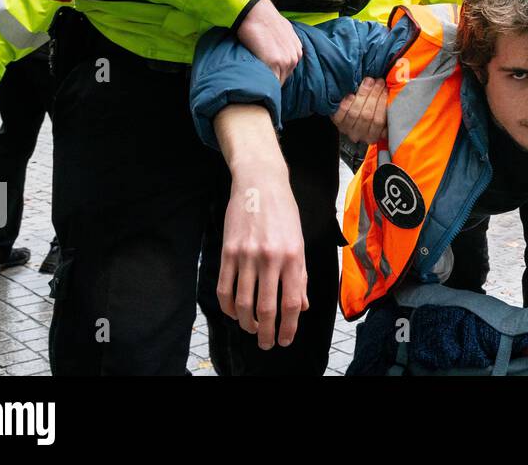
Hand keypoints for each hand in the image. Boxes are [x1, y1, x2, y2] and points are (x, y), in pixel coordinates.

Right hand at [214, 105, 308, 349]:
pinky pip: (224, 288)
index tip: (286, 340)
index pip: (292, 302)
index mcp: (293, 256)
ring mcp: (246, 255)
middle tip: (267, 344)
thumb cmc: (284, 212)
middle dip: (267, 332)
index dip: (289, 326)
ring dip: (246, 323)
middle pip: (266, 307)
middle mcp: (270, 257)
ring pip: (243, 302)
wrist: (260, 183)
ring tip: (251, 330)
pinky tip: (234, 313)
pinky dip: (228, 306)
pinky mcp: (228, 251)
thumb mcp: (300, 241)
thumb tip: (302, 306)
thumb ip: (300, 275)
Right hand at [237, 0, 302, 83]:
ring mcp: (286, 61)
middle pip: (283, 78)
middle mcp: (294, 57)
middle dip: (272, 80)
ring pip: (277, 81)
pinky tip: (254, 79)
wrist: (256, 12)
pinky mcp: (274, 62)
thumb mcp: (284, 33)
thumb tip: (276, 53)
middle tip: (259, 79)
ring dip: (267, 82)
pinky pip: (269, 80)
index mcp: (297, 51)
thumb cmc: (265, 20)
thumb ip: (285, 46)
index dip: (276, 74)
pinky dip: (262, 82)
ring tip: (256, 80)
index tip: (266, 76)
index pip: (287, 71)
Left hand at [333, 77, 388, 142]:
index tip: (386, 89)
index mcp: (373, 135)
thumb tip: (392, 92)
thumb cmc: (372, 112)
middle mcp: (360, 135)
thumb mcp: (381, 113)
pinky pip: (340, 115)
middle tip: (378, 82)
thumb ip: (386, 107)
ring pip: (355, 113)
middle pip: (367, 115)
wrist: (351, 116)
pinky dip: (346, 104)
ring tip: (368, 82)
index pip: (379, 121)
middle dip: (374, 96)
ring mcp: (347, 130)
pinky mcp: (337, 123)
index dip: (382, 104)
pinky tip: (351, 95)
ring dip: (362, 95)